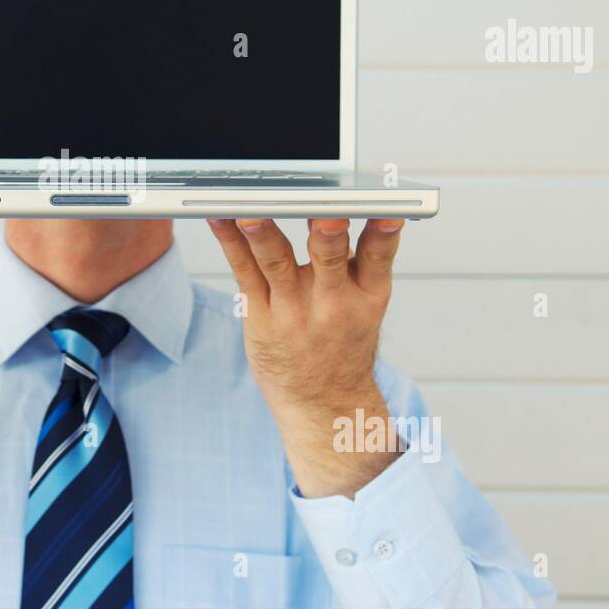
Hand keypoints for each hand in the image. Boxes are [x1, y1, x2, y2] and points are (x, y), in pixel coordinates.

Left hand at [208, 217, 404, 498]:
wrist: (321, 401)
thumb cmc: (343, 343)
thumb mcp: (367, 304)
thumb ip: (360, 258)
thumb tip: (339, 206)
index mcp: (368, 295)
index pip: (379, 257)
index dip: (385, 233)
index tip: (388, 213)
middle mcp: (333, 303)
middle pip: (329, 257)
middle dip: (327, 234)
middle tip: (324, 213)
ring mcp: (293, 312)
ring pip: (277, 263)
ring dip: (263, 235)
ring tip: (251, 213)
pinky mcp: (260, 317)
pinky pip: (244, 272)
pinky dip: (230, 243)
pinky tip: (220, 219)